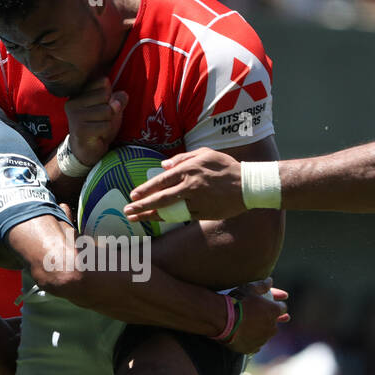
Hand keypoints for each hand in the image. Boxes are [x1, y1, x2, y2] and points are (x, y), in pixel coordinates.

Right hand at [64, 78, 128, 165]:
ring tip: (99, 127)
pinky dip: (107, 131)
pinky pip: (106, 125)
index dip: (109, 95)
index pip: (102, 82)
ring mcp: (75, 116)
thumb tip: (119, 100)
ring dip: (109, 121)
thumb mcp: (111, 108)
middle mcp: (73, 102)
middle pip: (106, 95)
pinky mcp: (80, 130)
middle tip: (100, 120)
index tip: (101, 106)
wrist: (87, 150)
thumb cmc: (99, 125)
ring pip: (107, 111)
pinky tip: (98, 135)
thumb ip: (118, 99)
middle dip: (110, 109)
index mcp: (79, 93)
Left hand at [125, 149, 245, 221]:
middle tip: (127, 209)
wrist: (248, 185)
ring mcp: (196, 201)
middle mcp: (190, 186)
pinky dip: (168, 218)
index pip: (161, 181)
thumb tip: (163, 165)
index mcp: (189, 170)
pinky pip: (181, 216)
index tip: (132, 195)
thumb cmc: (226, 167)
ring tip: (135, 218)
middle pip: (160, 198)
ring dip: (150, 215)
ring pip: (168, 211)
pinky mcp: (202, 213)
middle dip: (141, 205)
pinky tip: (157, 220)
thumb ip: (183, 158)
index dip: (145, 189)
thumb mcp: (206, 154)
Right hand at [226, 278, 289, 353]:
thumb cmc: (237, 301)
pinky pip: (256, 345)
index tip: (273, 305)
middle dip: (270, 320)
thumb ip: (262, 285)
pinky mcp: (252, 348)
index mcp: (274, 311)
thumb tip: (270, 281)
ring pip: (265, 335)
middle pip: (274, 324)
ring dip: (261, 331)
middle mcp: (272, 327)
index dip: (277, 306)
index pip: (282, 308)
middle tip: (262, 318)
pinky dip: (253, 341)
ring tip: (252, 328)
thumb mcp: (249, 288)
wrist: (223, 319)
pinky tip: (248, 338)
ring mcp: (263, 339)